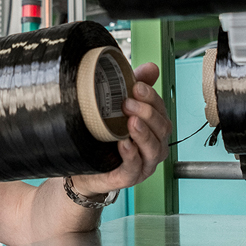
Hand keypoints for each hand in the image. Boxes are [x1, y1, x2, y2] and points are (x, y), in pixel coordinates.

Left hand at [71, 63, 170, 197]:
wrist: (82, 167)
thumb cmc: (104, 137)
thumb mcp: (117, 107)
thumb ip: (135, 86)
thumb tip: (152, 68)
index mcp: (154, 128)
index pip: (162, 110)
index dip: (152, 98)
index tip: (137, 86)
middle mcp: (153, 146)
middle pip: (162, 129)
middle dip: (147, 114)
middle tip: (128, 103)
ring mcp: (143, 164)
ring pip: (153, 149)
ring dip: (143, 134)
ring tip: (130, 122)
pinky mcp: (128, 177)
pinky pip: (135, 168)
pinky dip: (132, 156)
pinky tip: (124, 144)